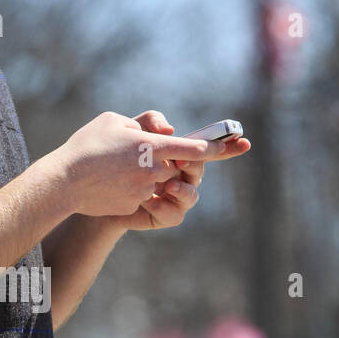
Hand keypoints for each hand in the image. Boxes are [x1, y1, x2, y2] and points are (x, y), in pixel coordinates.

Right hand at [55, 110, 223, 218]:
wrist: (63, 181)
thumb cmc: (86, 145)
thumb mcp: (113, 119)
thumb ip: (146, 122)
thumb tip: (169, 131)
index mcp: (151, 146)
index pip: (193, 148)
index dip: (216, 148)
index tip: (231, 145)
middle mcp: (152, 170)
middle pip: (175, 167)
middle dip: (165, 163)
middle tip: (138, 157)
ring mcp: (144, 191)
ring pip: (158, 182)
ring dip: (146, 176)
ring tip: (117, 169)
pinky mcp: (134, 206)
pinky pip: (141, 197)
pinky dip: (129, 189)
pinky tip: (108, 183)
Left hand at [112, 109, 250, 231]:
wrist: (95, 188)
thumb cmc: (115, 159)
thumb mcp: (130, 133)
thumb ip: (150, 122)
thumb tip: (169, 127)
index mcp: (179, 154)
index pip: (205, 149)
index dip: (226, 146)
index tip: (243, 140)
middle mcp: (182, 175)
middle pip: (200, 170)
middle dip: (194, 165)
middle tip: (180, 161)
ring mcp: (175, 197)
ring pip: (192, 195)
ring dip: (182, 189)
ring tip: (166, 185)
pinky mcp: (164, 215)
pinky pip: (174, 214)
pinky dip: (163, 207)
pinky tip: (147, 201)